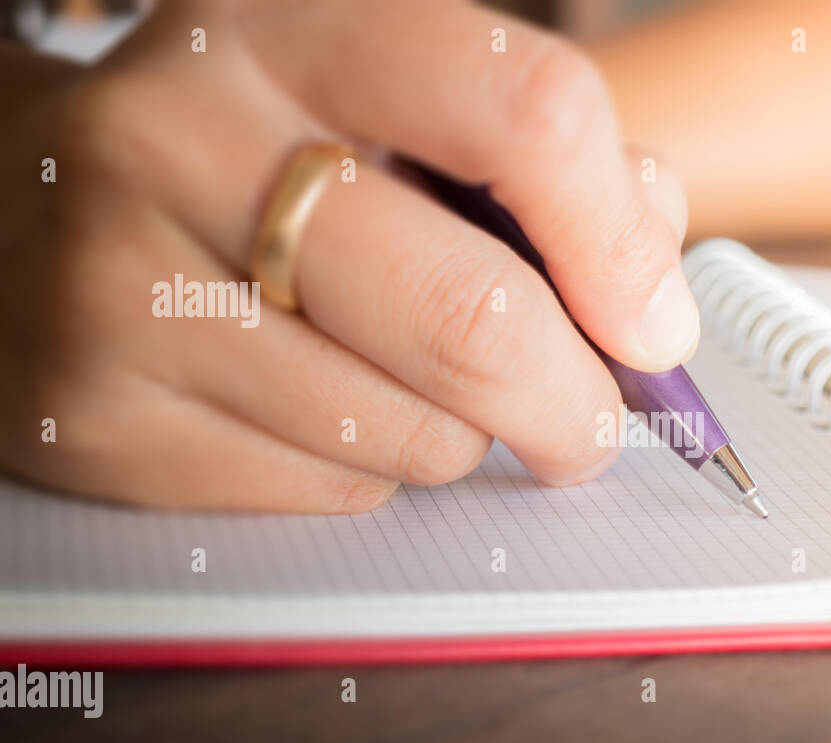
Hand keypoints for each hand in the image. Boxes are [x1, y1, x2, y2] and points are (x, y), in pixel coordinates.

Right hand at [0, 0, 695, 511]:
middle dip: (574, 404)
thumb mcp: (383, 105)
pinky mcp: (102, 418)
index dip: (620, 242)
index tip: (651, 323)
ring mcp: (126, 285)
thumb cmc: (244, 158)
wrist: (17, 204)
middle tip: (588, 421)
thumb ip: (540, 172)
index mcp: (295, 29)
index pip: (527, 116)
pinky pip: (333, 492)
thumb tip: (647, 299)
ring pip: (414, 435)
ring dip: (464, 436)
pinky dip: (371, 470)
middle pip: (474, 321)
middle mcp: (188, 140)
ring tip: (414, 384)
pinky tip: (318, 407)